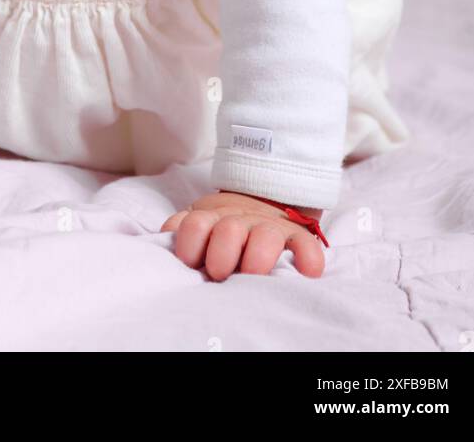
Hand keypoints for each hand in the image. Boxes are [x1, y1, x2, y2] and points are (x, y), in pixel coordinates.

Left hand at [160, 190, 324, 279]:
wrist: (262, 199)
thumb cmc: (223, 224)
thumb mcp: (201, 221)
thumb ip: (183, 228)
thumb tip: (166, 236)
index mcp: (212, 219)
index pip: (195, 225)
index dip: (190, 244)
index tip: (191, 263)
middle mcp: (241, 221)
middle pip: (229, 230)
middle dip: (222, 252)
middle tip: (219, 272)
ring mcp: (270, 228)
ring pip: (266, 236)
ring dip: (258, 256)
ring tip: (253, 274)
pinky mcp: (297, 236)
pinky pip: (306, 245)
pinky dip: (307, 257)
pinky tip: (306, 272)